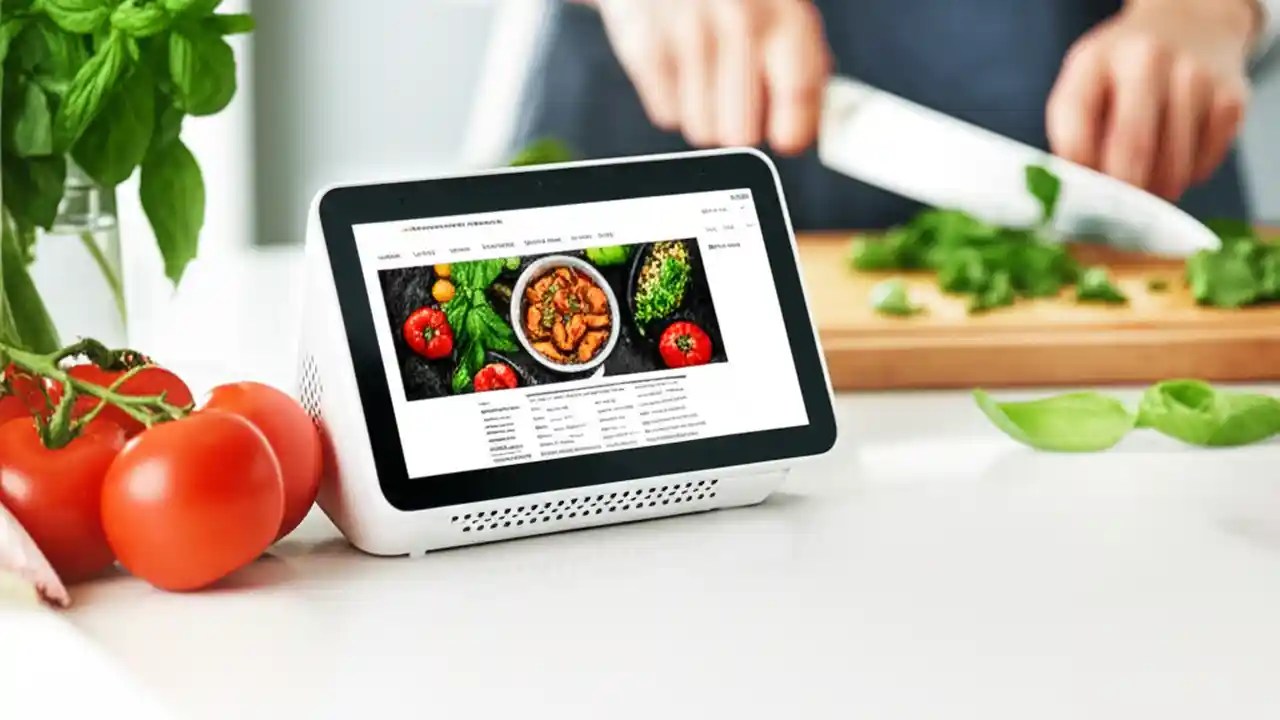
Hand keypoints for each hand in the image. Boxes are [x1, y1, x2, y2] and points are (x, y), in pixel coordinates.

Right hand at [591, 0, 831, 153]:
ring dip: (706, 114)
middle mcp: (738, 22)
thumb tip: (814, 122)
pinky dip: (675, 100)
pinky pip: (668, 115)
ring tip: (708, 75)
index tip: (787, 135)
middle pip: (742, 133)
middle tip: (740, 98)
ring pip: (703, 131)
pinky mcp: (645, 47)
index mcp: (785, 15)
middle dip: (742, 124)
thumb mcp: (780, 8)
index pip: (798, 99)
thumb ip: (802, 63)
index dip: (792, 131)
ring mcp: (688, 36)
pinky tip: (682, 66)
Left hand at [1047, 0, 1259, 200]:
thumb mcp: (1084, 83)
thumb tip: (1076, 198)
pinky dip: (1185, 178)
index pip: (1075, 131)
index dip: (1076, 177)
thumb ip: (1073, 134)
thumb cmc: (1122, 70)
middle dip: (1120, 195)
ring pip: (1172, 169)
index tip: (1078, 202)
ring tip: (1143, 183)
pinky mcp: (1231, 100)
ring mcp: (1196, 78)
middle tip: (1114, 214)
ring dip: (1154, 193)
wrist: (1188, 25)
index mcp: (1096, 60)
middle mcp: (1148, 61)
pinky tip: (1174, 158)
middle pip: (1130, 151)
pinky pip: (1203, 167)